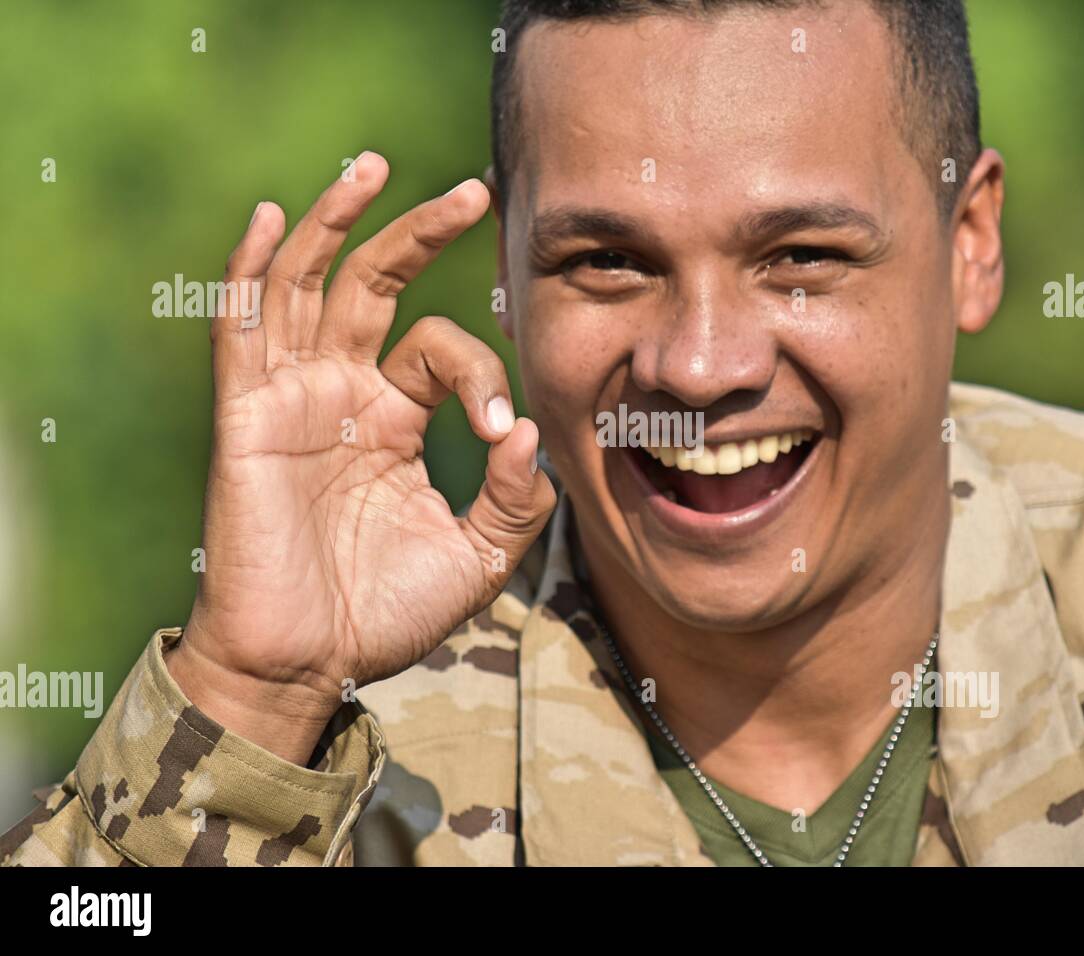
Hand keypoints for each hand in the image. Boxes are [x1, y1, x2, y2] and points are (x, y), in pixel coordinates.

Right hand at [167, 153, 554, 763]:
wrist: (309, 663)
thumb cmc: (388, 613)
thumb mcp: (478, 556)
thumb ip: (515, 498)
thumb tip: (531, 429)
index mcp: (396, 416)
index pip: (443, 351)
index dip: (483, 373)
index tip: (504, 430)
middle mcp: (344, 391)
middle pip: (378, 284)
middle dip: (421, 233)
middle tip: (475, 190)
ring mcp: (292, 396)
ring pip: (308, 285)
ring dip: (335, 222)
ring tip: (372, 166)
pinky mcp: (247, 415)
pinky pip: (241, 330)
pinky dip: (251, 272)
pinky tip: (274, 218)